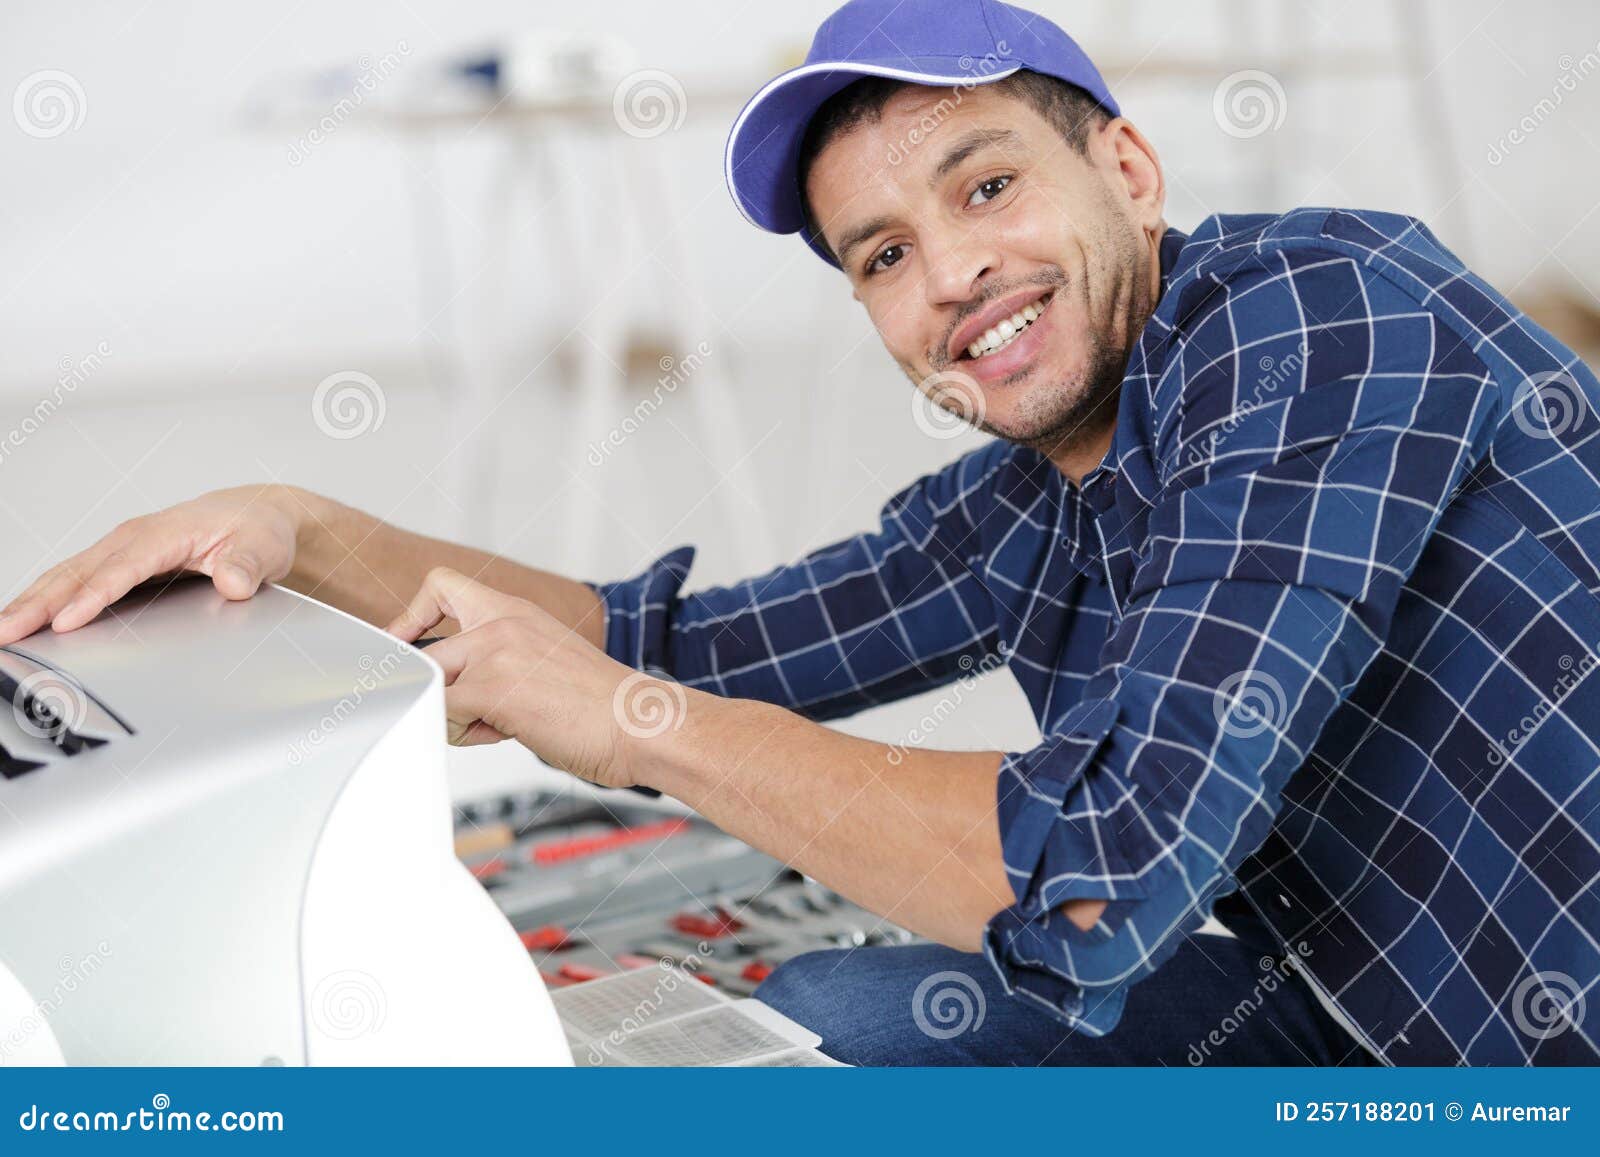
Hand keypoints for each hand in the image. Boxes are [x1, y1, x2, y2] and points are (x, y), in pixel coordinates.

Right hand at [0, 484, 306, 644]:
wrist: (257, 516)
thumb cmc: (257, 529)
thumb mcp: (263, 545)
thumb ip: (248, 564)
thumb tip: (234, 581)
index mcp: (166, 533)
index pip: (122, 568)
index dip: (94, 596)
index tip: (67, 622)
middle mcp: (135, 538)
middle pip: (78, 572)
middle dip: (39, 603)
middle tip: (6, 633)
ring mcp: (122, 549)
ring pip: (66, 576)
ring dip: (31, 603)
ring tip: (2, 632)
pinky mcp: (119, 562)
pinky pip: (74, 580)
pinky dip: (45, 600)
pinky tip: (26, 622)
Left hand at [386, 566, 666, 788]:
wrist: (640, 723)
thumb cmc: (602, 707)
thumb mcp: (545, 663)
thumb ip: (500, 660)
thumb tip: (453, 689)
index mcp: (516, 612)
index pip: (442, 585)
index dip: (413, 617)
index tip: (407, 645)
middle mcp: (502, 622)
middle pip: (423, 651)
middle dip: (434, 691)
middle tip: (470, 713)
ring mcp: (495, 649)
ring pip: (430, 685)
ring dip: (454, 716)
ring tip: (501, 723)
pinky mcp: (492, 686)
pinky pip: (443, 713)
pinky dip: (468, 735)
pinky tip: (511, 732)